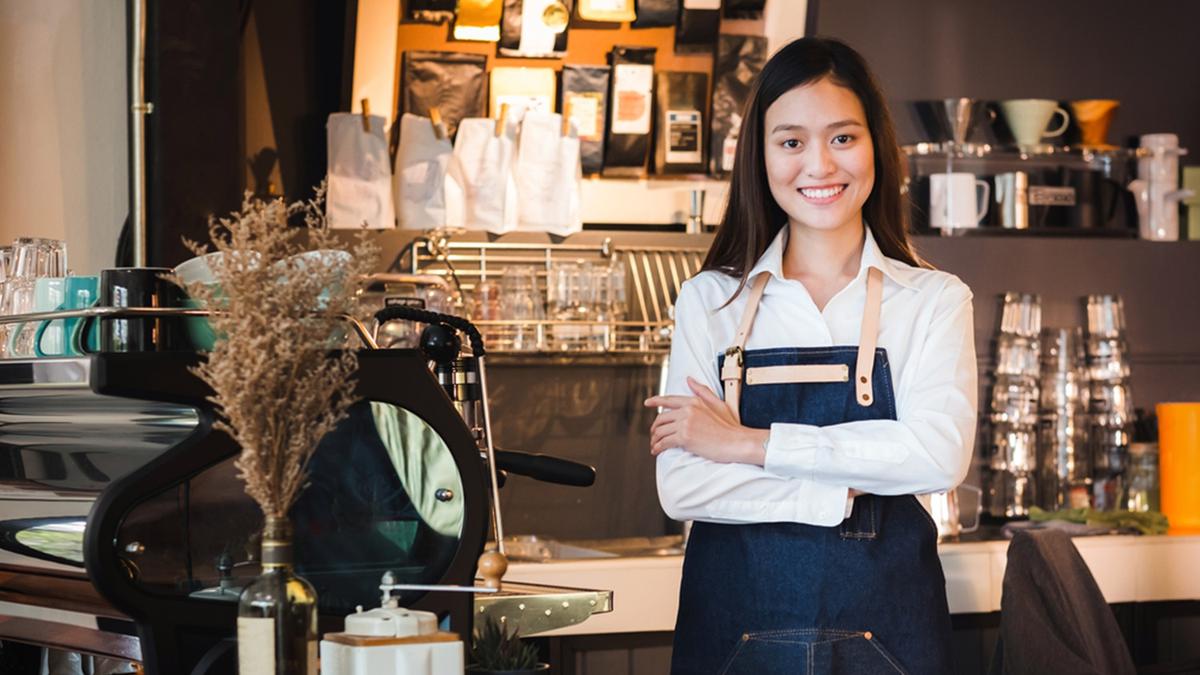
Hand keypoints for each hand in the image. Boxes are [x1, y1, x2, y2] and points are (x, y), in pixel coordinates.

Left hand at [644, 377, 767, 464]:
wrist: (737, 442)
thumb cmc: (731, 426)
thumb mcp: (718, 404)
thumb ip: (702, 391)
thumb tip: (689, 379)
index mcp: (694, 402)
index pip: (669, 399)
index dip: (656, 401)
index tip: (647, 403)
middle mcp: (687, 410)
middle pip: (661, 418)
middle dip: (655, 428)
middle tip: (654, 435)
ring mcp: (685, 423)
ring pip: (660, 431)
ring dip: (655, 440)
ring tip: (655, 446)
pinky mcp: (684, 437)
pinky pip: (664, 442)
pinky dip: (658, 447)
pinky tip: (657, 451)